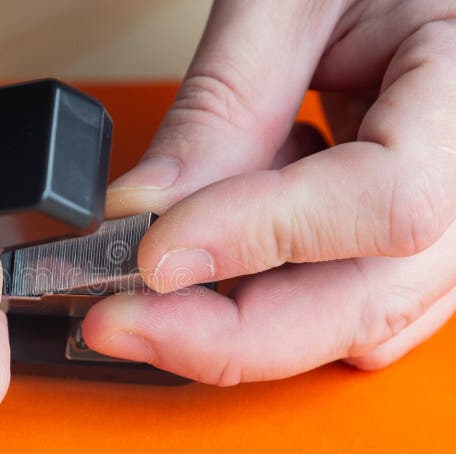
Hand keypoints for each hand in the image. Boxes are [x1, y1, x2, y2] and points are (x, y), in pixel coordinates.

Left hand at [83, 0, 455, 383]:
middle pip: (366, 304)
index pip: (386, 203)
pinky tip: (229, 237)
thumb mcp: (290, 7)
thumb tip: (143, 208)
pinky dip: (265, 290)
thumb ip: (223, 107)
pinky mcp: (415, 246)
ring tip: (163, 265)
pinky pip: (343, 304)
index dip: (260, 238)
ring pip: (350, 324)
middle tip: (119, 322)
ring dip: (238, 318)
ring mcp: (454, 227)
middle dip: (226, 333)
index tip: (153, 253)